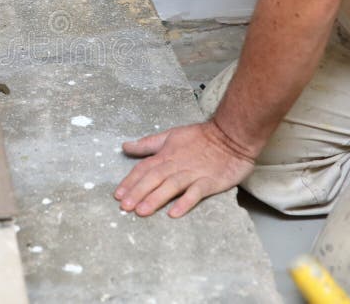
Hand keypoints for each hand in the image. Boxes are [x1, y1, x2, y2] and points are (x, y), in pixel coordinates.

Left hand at [114, 120, 255, 217]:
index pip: (143, 168)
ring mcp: (193, 173)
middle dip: (137, 192)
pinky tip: (174, 213)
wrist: (232, 136)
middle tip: (124, 207)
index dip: (130, 181)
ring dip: (155, 198)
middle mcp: (176, 164)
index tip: (117, 195)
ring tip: (141, 211)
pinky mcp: (210, 182)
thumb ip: (148, 144)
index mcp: (166, 154)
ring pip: (171, 186)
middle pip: (153, 178)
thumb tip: (125, 146)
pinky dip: (185, 202)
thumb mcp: (170, 135)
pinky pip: (196, 193)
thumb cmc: (200, 137)